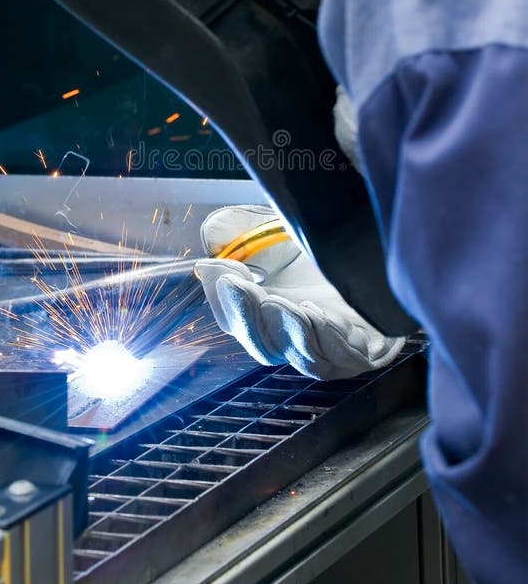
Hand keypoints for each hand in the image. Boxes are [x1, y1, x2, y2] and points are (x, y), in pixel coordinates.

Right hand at [194, 205, 404, 379]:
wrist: (374, 239)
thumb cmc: (321, 236)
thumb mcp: (269, 224)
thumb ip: (233, 230)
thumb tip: (209, 245)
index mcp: (269, 313)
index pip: (237, 322)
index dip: (226, 302)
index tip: (222, 273)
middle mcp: (298, 336)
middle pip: (264, 347)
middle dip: (249, 319)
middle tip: (243, 288)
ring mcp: (333, 346)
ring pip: (305, 359)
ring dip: (289, 333)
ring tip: (281, 304)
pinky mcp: (368, 349)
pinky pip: (344, 359)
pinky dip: (329, 340)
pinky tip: (317, 313)